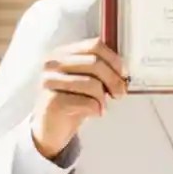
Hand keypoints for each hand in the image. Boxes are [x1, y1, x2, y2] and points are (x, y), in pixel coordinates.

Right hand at [32, 38, 126, 158]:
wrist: (49, 127)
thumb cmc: (70, 101)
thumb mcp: (84, 80)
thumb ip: (99, 70)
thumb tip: (123, 72)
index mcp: (62, 53)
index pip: (94, 46)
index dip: (114, 60)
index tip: (123, 74)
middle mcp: (53, 63)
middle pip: (95, 63)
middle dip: (114, 80)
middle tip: (119, 93)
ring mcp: (50, 81)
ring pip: (92, 83)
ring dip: (103, 98)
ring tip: (101, 105)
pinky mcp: (52, 101)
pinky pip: (87, 102)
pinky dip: (97, 109)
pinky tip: (94, 112)